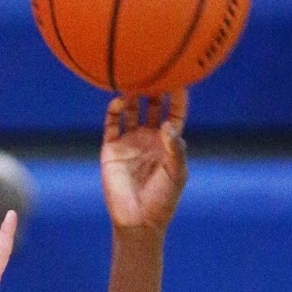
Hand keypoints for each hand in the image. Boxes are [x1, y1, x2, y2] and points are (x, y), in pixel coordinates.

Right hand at [100, 91, 188, 235]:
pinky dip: (113, 111)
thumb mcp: (176, 175)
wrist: (137, 221)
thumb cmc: (162, 201)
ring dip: (131, 94)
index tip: (180, 79)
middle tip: (153, 70)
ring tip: (132, 78)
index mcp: (169, 143)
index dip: (178, 97)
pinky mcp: (111, 148)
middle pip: (152, 105)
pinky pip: (111, 124)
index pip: (175, 113)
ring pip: (130, 109)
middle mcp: (149, 138)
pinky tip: (116, 101)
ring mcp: (130, 141)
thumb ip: (175, 149)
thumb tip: (166, 124)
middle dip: (154, 88)